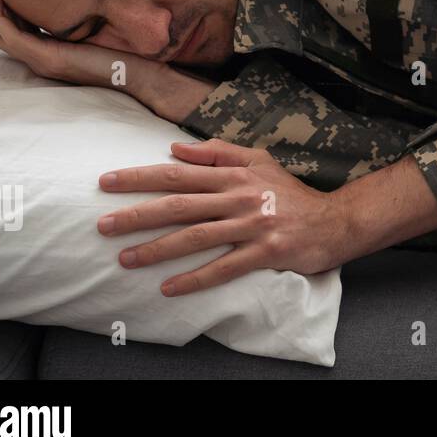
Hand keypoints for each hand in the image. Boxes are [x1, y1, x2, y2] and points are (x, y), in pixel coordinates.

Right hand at [0, 0, 213, 121]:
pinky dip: (0, 15)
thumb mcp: (101, 22)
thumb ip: (86, 8)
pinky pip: (12, 37)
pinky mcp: (50, 59)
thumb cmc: (132, 49)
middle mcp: (40, 56)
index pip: (9, 24)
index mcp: (49, 48)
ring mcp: (42, 59)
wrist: (148, 75)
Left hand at [97, 139, 354, 295]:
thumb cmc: (292, 193)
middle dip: (138, 214)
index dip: (141, 177)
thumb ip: (218, 153)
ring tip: (125, 258)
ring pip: (196, 236)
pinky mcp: (265, 252)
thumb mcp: (259, 161)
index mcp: (235, 174)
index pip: (179, 174)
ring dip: (157, 249)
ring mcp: (253, 225)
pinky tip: (169, 288)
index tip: (107, 182)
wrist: (334, 221)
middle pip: (180, 205)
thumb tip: (174, 148)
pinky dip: (195, 279)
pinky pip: (224, 268)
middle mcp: (240, 197)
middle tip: (102, 225)